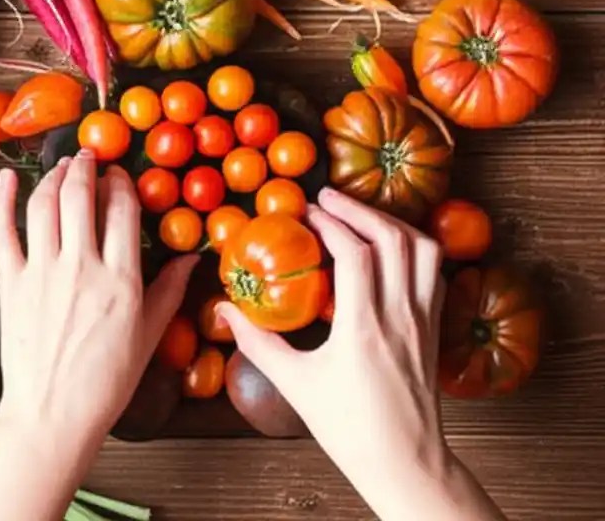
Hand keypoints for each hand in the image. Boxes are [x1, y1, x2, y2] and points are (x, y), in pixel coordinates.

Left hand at [0, 151, 196, 520]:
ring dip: (53, 176)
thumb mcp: (149, 337)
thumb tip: (192, 258)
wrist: (54, 414)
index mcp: (121, 278)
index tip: (120, 176)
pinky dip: (3, 198)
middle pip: (80, 195)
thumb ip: (168, 291)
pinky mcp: (10, 283)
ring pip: (44, 204)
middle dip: (86, 167)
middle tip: (89, 156)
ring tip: (62, 167)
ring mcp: (41, 272)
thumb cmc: (106, 382)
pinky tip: (8, 176)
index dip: (121, 183)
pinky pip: (3, 231)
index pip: (122, 209)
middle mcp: (80, 266)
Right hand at [219, 188, 502, 520]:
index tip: (304, 213)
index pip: (354, 254)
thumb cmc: (346, 427)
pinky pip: (433, 273)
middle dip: (359, 209)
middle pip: (393, 239)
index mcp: (363, 328)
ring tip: (360, 214)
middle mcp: (400, 316)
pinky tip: (388, 249)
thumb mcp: (293, 383)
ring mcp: (423, 320)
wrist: (403, 460)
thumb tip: (223, 309)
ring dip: (391, 223)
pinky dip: (413, 248)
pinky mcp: (434, 328)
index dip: (329, 223)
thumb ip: (256, 341)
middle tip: (328, 197)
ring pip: (423, 250)